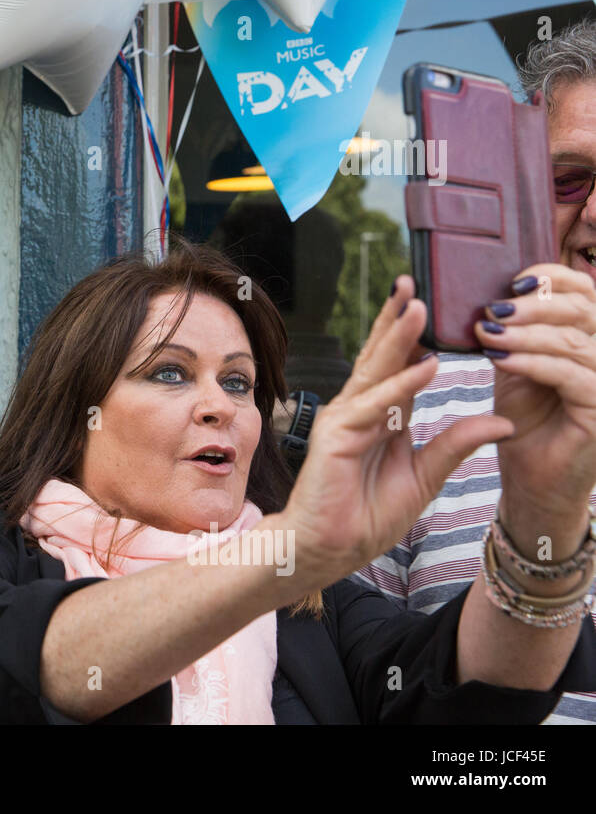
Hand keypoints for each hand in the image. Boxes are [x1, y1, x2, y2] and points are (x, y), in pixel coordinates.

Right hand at [280, 277, 513, 584]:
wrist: (330, 548)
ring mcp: (345, 420)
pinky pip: (377, 406)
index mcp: (382, 417)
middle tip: (413, 282)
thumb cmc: (365, 516)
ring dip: (399, 338)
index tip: (429, 303)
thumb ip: (455, 445)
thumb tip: (501, 421)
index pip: (399, 367)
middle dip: (398, 319)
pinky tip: (426, 365)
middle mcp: (360, 410)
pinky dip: (402, 385)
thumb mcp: (425, 476)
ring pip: (377, 371)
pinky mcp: (337, 436)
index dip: (412, 336)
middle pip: (382, 357)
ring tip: (418, 305)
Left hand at [477, 264, 595, 545]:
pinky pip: (570, 375)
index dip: (553, 278)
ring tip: (488, 332)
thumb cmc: (525, 421)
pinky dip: (532, 362)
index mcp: (589, 339)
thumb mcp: (515, 367)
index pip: (584, 292)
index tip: (513, 281)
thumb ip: (512, 333)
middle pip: (584, 309)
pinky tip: (501, 359)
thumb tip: (491, 298)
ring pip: (574, 341)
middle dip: (535, 304)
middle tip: (495, 309)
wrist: (533, 480)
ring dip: (526, 333)